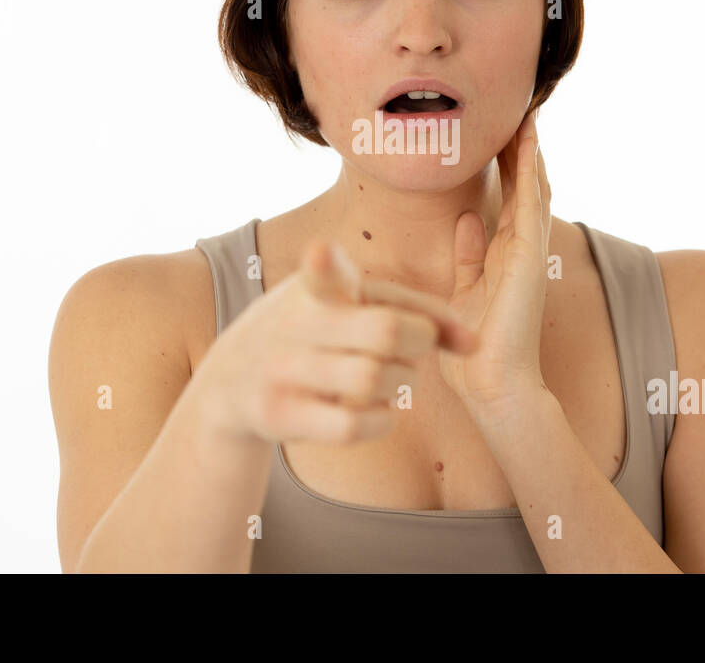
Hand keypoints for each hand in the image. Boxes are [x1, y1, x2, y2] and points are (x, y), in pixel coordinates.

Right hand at [191, 238, 479, 446]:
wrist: (228, 385)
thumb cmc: (306, 334)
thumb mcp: (334, 300)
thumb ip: (403, 307)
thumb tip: (476, 341)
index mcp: (312, 284)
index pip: (367, 280)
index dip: (423, 308)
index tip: (468, 336)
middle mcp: (294, 321)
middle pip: (387, 331)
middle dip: (420, 344)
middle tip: (417, 352)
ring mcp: (282, 368)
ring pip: (372, 380)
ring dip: (399, 384)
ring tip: (392, 380)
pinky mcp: (277, 413)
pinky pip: (352, 425)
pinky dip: (380, 422)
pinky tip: (378, 413)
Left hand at [439, 109, 551, 423]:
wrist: (491, 383)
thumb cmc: (475, 345)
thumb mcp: (462, 289)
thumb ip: (467, 254)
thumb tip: (465, 219)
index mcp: (506, 253)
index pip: (510, 197)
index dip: (508, 162)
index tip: (502, 129)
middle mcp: (522, 248)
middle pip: (526, 186)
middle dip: (523, 149)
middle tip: (520, 109)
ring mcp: (530, 252)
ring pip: (534, 190)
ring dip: (531, 153)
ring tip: (528, 116)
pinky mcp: (530, 259)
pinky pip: (532, 207)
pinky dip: (532, 176)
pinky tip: (529, 148)